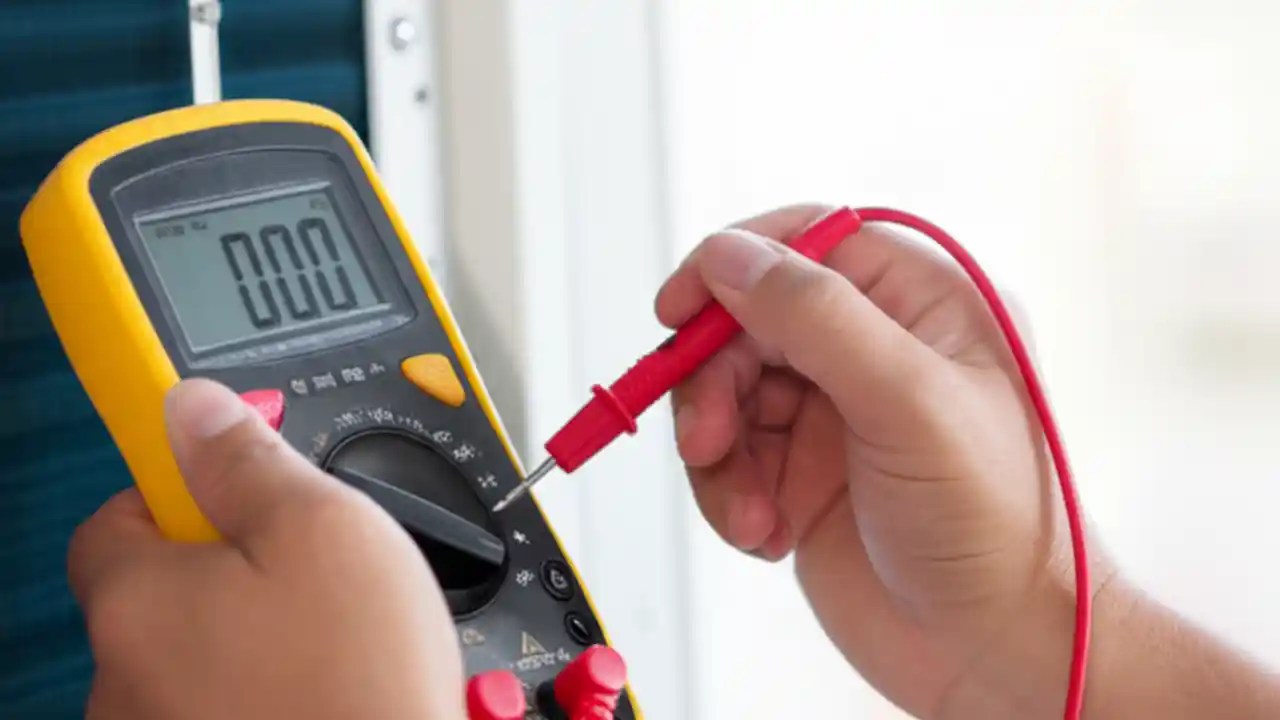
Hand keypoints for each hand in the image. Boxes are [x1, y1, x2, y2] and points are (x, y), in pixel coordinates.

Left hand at [68, 378, 464, 719]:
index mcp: (138, 600)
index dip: (181, 489)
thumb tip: (193, 409)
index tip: (228, 481)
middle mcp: (122, 679)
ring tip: (329, 642)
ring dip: (247, 636)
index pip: (115, 512)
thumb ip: (250, 461)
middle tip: (312, 573)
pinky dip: (258, 693)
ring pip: (194, 655)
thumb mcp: (327, 530)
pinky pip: (217, 706)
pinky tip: (320, 692)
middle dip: (229, 570)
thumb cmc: (358, 683)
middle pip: (160, 589)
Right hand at [657, 204, 1104, 717]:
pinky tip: (768, 533)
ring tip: (751, 509)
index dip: (733, 266)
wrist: (994, 652)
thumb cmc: (994, 527)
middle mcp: (874, 349)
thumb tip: (729, 257)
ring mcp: (835, 412)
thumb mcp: (909, 401)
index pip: (807, 243)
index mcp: (924, 304)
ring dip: (719, 452)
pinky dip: (728, 495)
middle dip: (715, 381)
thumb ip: (816, 316)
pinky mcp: (802, 472)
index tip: (679, 309)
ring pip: (727, 391)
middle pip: (749, 321)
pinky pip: (728, 457)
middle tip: (708, 438)